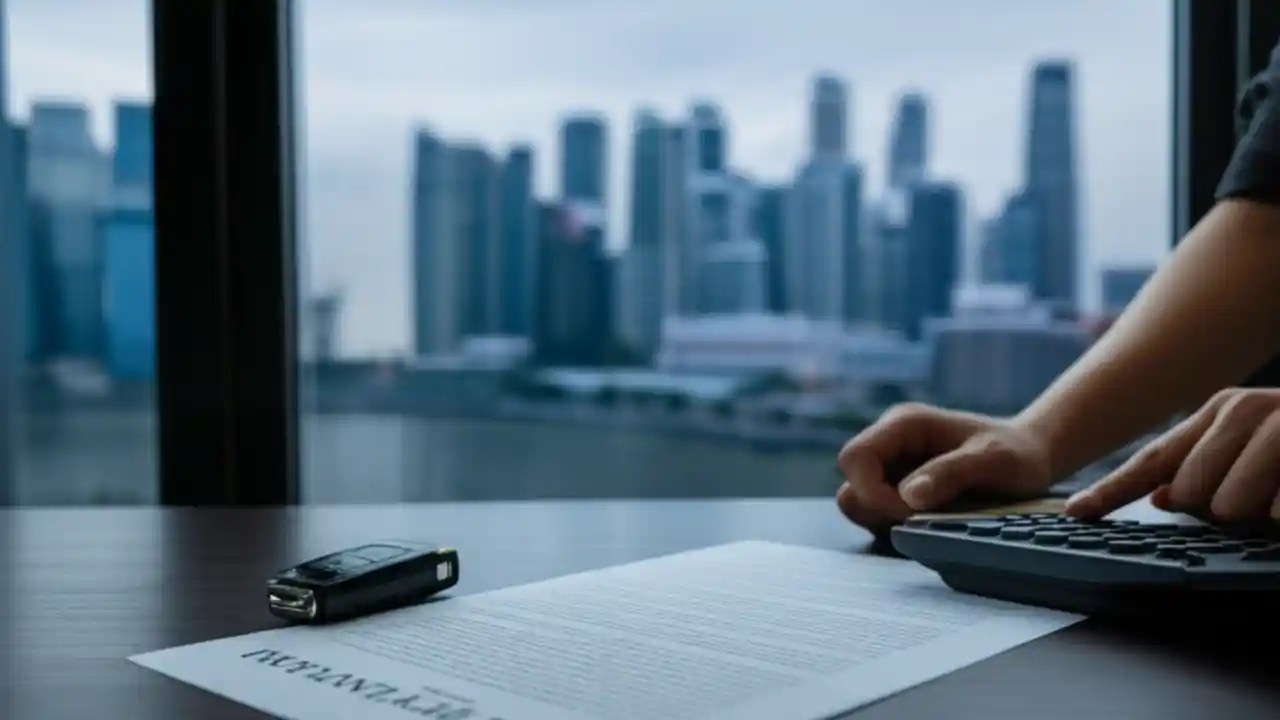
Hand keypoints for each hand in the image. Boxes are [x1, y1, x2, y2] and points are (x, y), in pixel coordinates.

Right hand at [835, 403, 1054, 530]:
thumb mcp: (994, 461)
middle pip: (851, 484)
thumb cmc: (1016, 454)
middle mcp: (889, 443)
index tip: (911, 513)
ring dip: (888, 520)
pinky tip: (935, 522)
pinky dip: (898, 525)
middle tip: (925, 521)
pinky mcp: (897, 489)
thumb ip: (952, 474)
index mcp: (904, 424)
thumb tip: (908, 495)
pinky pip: (878, 514)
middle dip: (879, 510)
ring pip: (859, 502)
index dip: (873, 492)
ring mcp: (891, 467)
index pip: (855, 458)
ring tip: (933, 521)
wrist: (1031, 456)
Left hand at [1066, 388, 1279, 520]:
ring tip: (1279, 493)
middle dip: (1215, 509)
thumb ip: (1202, 473)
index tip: (1073, 511)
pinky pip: (1275, 510)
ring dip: (1255, 514)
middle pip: (1186, 490)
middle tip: (1257, 497)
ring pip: (1226, 505)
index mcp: (1220, 411)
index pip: (1152, 459)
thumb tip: (1160, 497)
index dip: (1109, 490)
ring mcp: (1278, 424)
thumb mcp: (1253, 457)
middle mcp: (1242, 410)